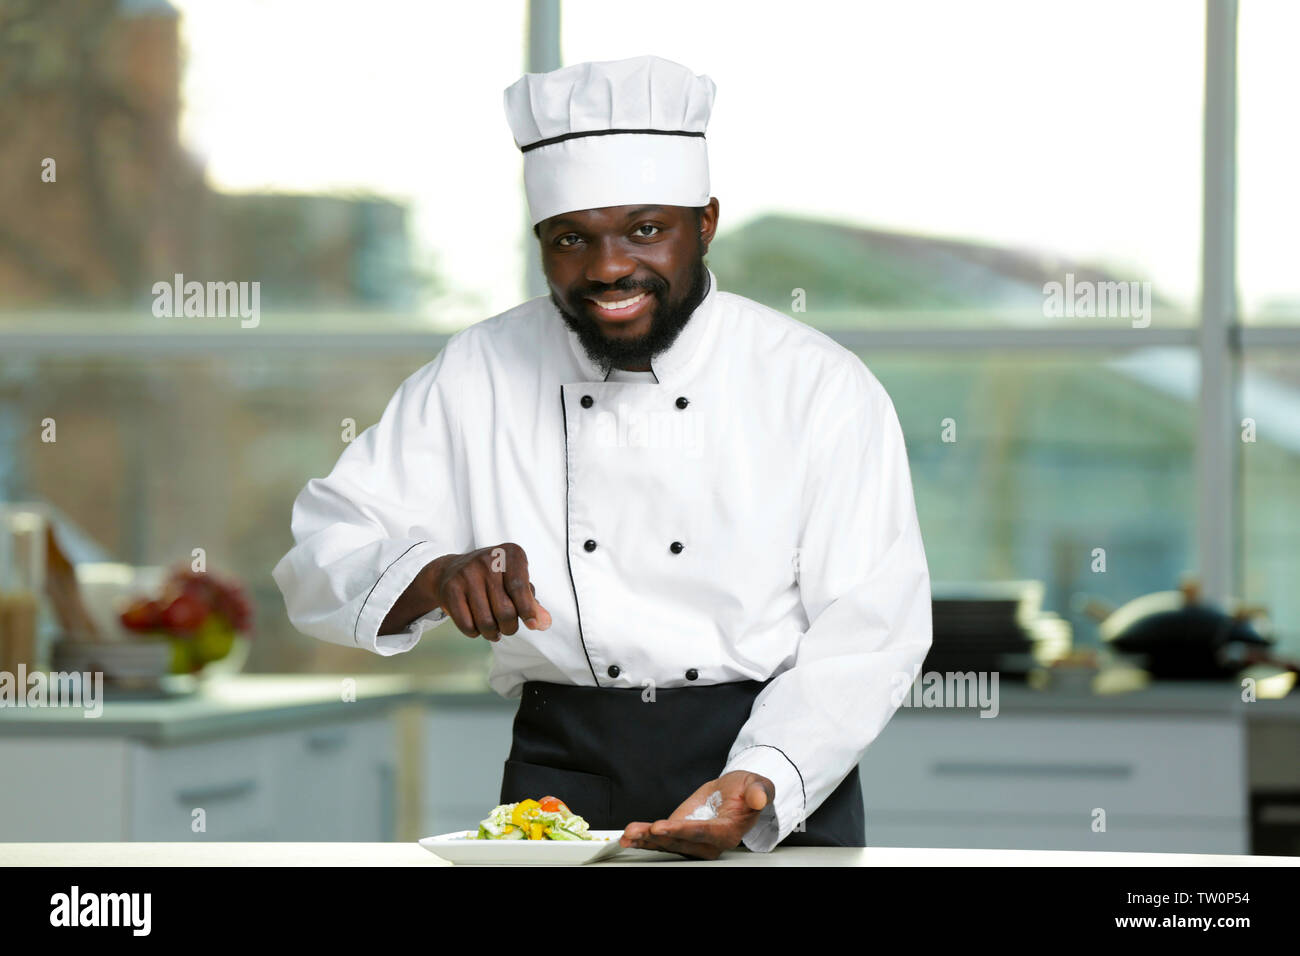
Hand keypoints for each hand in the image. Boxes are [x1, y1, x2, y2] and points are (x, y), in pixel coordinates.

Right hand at [429, 543, 550, 641]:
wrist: (450, 570)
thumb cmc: (493, 579)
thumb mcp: (516, 582)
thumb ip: (532, 603)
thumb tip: (543, 623)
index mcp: (510, 554)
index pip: (520, 588)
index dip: (528, 610)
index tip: (533, 625)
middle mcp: (488, 560)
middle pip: (505, 610)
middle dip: (509, 627)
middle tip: (507, 627)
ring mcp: (467, 573)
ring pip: (486, 622)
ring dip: (493, 633)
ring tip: (493, 630)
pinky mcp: (450, 589)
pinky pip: (468, 625)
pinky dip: (475, 633)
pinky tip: (476, 626)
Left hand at [620, 771, 773, 859]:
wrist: (736, 794)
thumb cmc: (747, 791)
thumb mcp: (758, 785)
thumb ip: (759, 792)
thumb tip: (759, 797)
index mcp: (728, 831)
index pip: (702, 832)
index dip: (682, 831)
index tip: (663, 827)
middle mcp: (708, 842)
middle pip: (680, 842)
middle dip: (659, 838)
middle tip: (641, 831)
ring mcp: (692, 841)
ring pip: (667, 843)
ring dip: (647, 840)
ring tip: (629, 835)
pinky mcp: (679, 835)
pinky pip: (661, 840)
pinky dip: (644, 839)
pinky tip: (630, 837)